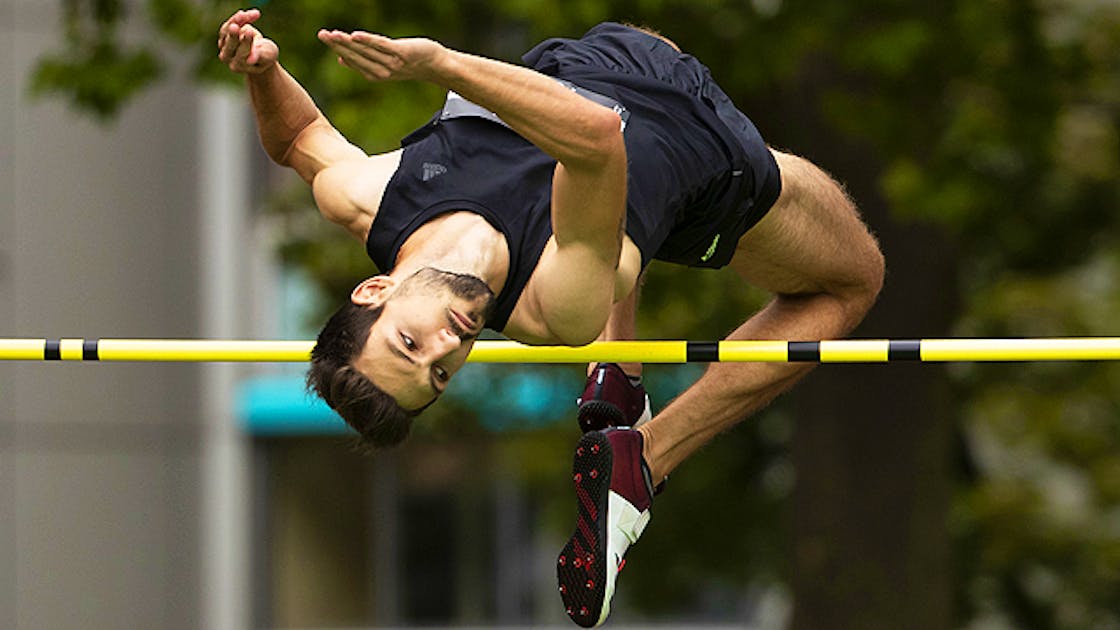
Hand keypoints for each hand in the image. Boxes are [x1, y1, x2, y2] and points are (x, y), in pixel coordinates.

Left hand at [217, 8, 278, 73]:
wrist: (261, 54)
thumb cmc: (267, 57)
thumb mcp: (268, 56)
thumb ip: (260, 56)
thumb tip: (250, 60)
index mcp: (238, 66)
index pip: (240, 54)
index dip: (245, 43)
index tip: (250, 32)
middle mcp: (227, 57)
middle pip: (229, 44)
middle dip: (233, 35)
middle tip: (235, 27)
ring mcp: (224, 45)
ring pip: (227, 31)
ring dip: (238, 21)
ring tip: (250, 14)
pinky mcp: (224, 34)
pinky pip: (229, 23)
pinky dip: (240, 18)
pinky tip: (253, 14)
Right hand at [317, 30, 448, 82]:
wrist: (436, 65)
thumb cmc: (410, 62)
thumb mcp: (385, 64)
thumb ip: (365, 62)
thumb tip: (342, 60)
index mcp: (375, 74)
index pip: (352, 60)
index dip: (337, 49)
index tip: (324, 37)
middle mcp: (382, 71)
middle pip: (355, 55)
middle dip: (337, 45)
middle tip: (322, 34)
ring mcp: (392, 62)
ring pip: (365, 51)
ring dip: (347, 43)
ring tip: (333, 34)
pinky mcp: (401, 52)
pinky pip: (382, 46)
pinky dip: (368, 41)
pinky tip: (355, 35)